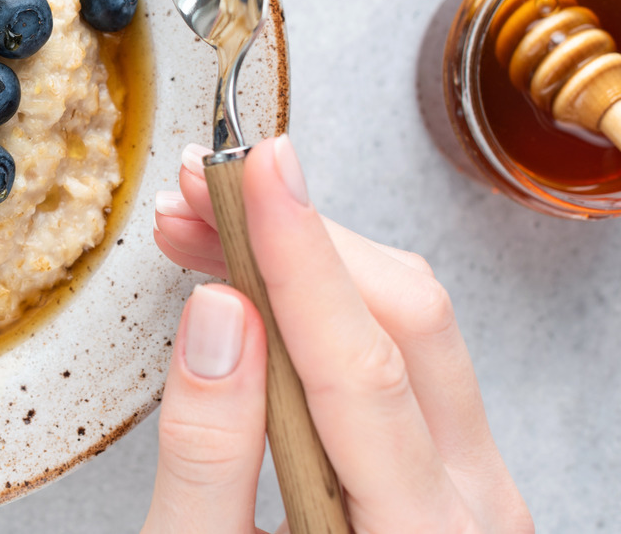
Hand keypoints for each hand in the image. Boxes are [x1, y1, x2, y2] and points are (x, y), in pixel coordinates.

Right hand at [140, 136, 532, 533]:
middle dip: (297, 238)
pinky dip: (325, 305)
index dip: (301, 254)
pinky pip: (405, 359)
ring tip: (204, 233)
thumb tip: (218, 313)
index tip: (254, 171)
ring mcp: (473, 489)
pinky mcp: (448, 474)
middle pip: (408, 321)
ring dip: (309, 260)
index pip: (361, 364)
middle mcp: (473, 508)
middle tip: (197, 197)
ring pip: (415, 327)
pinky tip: (254, 293)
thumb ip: (209, 452)